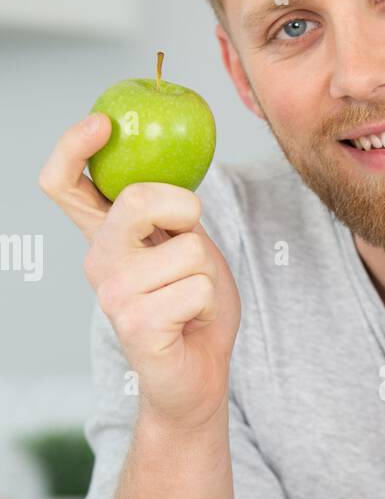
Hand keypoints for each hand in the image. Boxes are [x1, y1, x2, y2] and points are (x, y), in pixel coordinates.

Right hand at [39, 114, 240, 430]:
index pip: (62, 183)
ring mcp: (112, 294)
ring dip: (206, 273)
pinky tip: (190, 321)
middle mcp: (98, 261)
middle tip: (189, 237)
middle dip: (183, 208)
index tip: (102, 125)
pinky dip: (208, 303)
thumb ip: (170, 211)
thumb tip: (177, 165)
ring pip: (187, 250)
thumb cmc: (192, 304)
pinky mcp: (134, 324)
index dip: (72, 147)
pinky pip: (196, 288)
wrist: (196, 374)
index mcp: (103, 236)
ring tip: (191, 298)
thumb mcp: (184, 244)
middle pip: (135, 200)